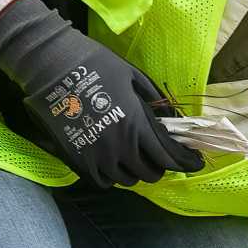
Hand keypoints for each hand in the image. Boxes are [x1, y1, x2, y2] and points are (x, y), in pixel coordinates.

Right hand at [0, 0, 201, 186]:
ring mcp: (98, 156)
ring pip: (128, 180)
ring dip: (136, 172)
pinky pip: (103, 182)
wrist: (53, 66)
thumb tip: (170, 119)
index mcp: (137, 125)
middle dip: (160, 166)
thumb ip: (155, 101)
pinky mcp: (78, 160)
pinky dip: (113, 177)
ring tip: (135, 159)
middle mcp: (120, 147)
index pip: (168, 156)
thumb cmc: (97, 65)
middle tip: (159, 156)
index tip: (195, 163)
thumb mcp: (134, 77)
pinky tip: (114, 165)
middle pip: (150, 173)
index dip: (186, 162)